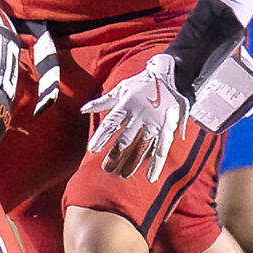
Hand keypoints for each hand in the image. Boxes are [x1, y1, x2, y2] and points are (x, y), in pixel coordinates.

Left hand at [83, 52, 189, 181]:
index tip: (92, 150)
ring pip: (144, 145)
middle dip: (116, 154)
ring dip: (134, 161)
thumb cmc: (139, 84)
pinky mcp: (168, 128)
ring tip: (124, 175)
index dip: (102, 136)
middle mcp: (142, 114)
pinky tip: (151, 177)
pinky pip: (162, 148)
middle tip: (107, 168)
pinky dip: (156, 163)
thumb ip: (102, 102)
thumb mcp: (120, 90)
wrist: (169, 75)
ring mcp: (156, 122)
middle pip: (127, 137)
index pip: (111, 122)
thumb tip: (83, 109)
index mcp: (128, 103)